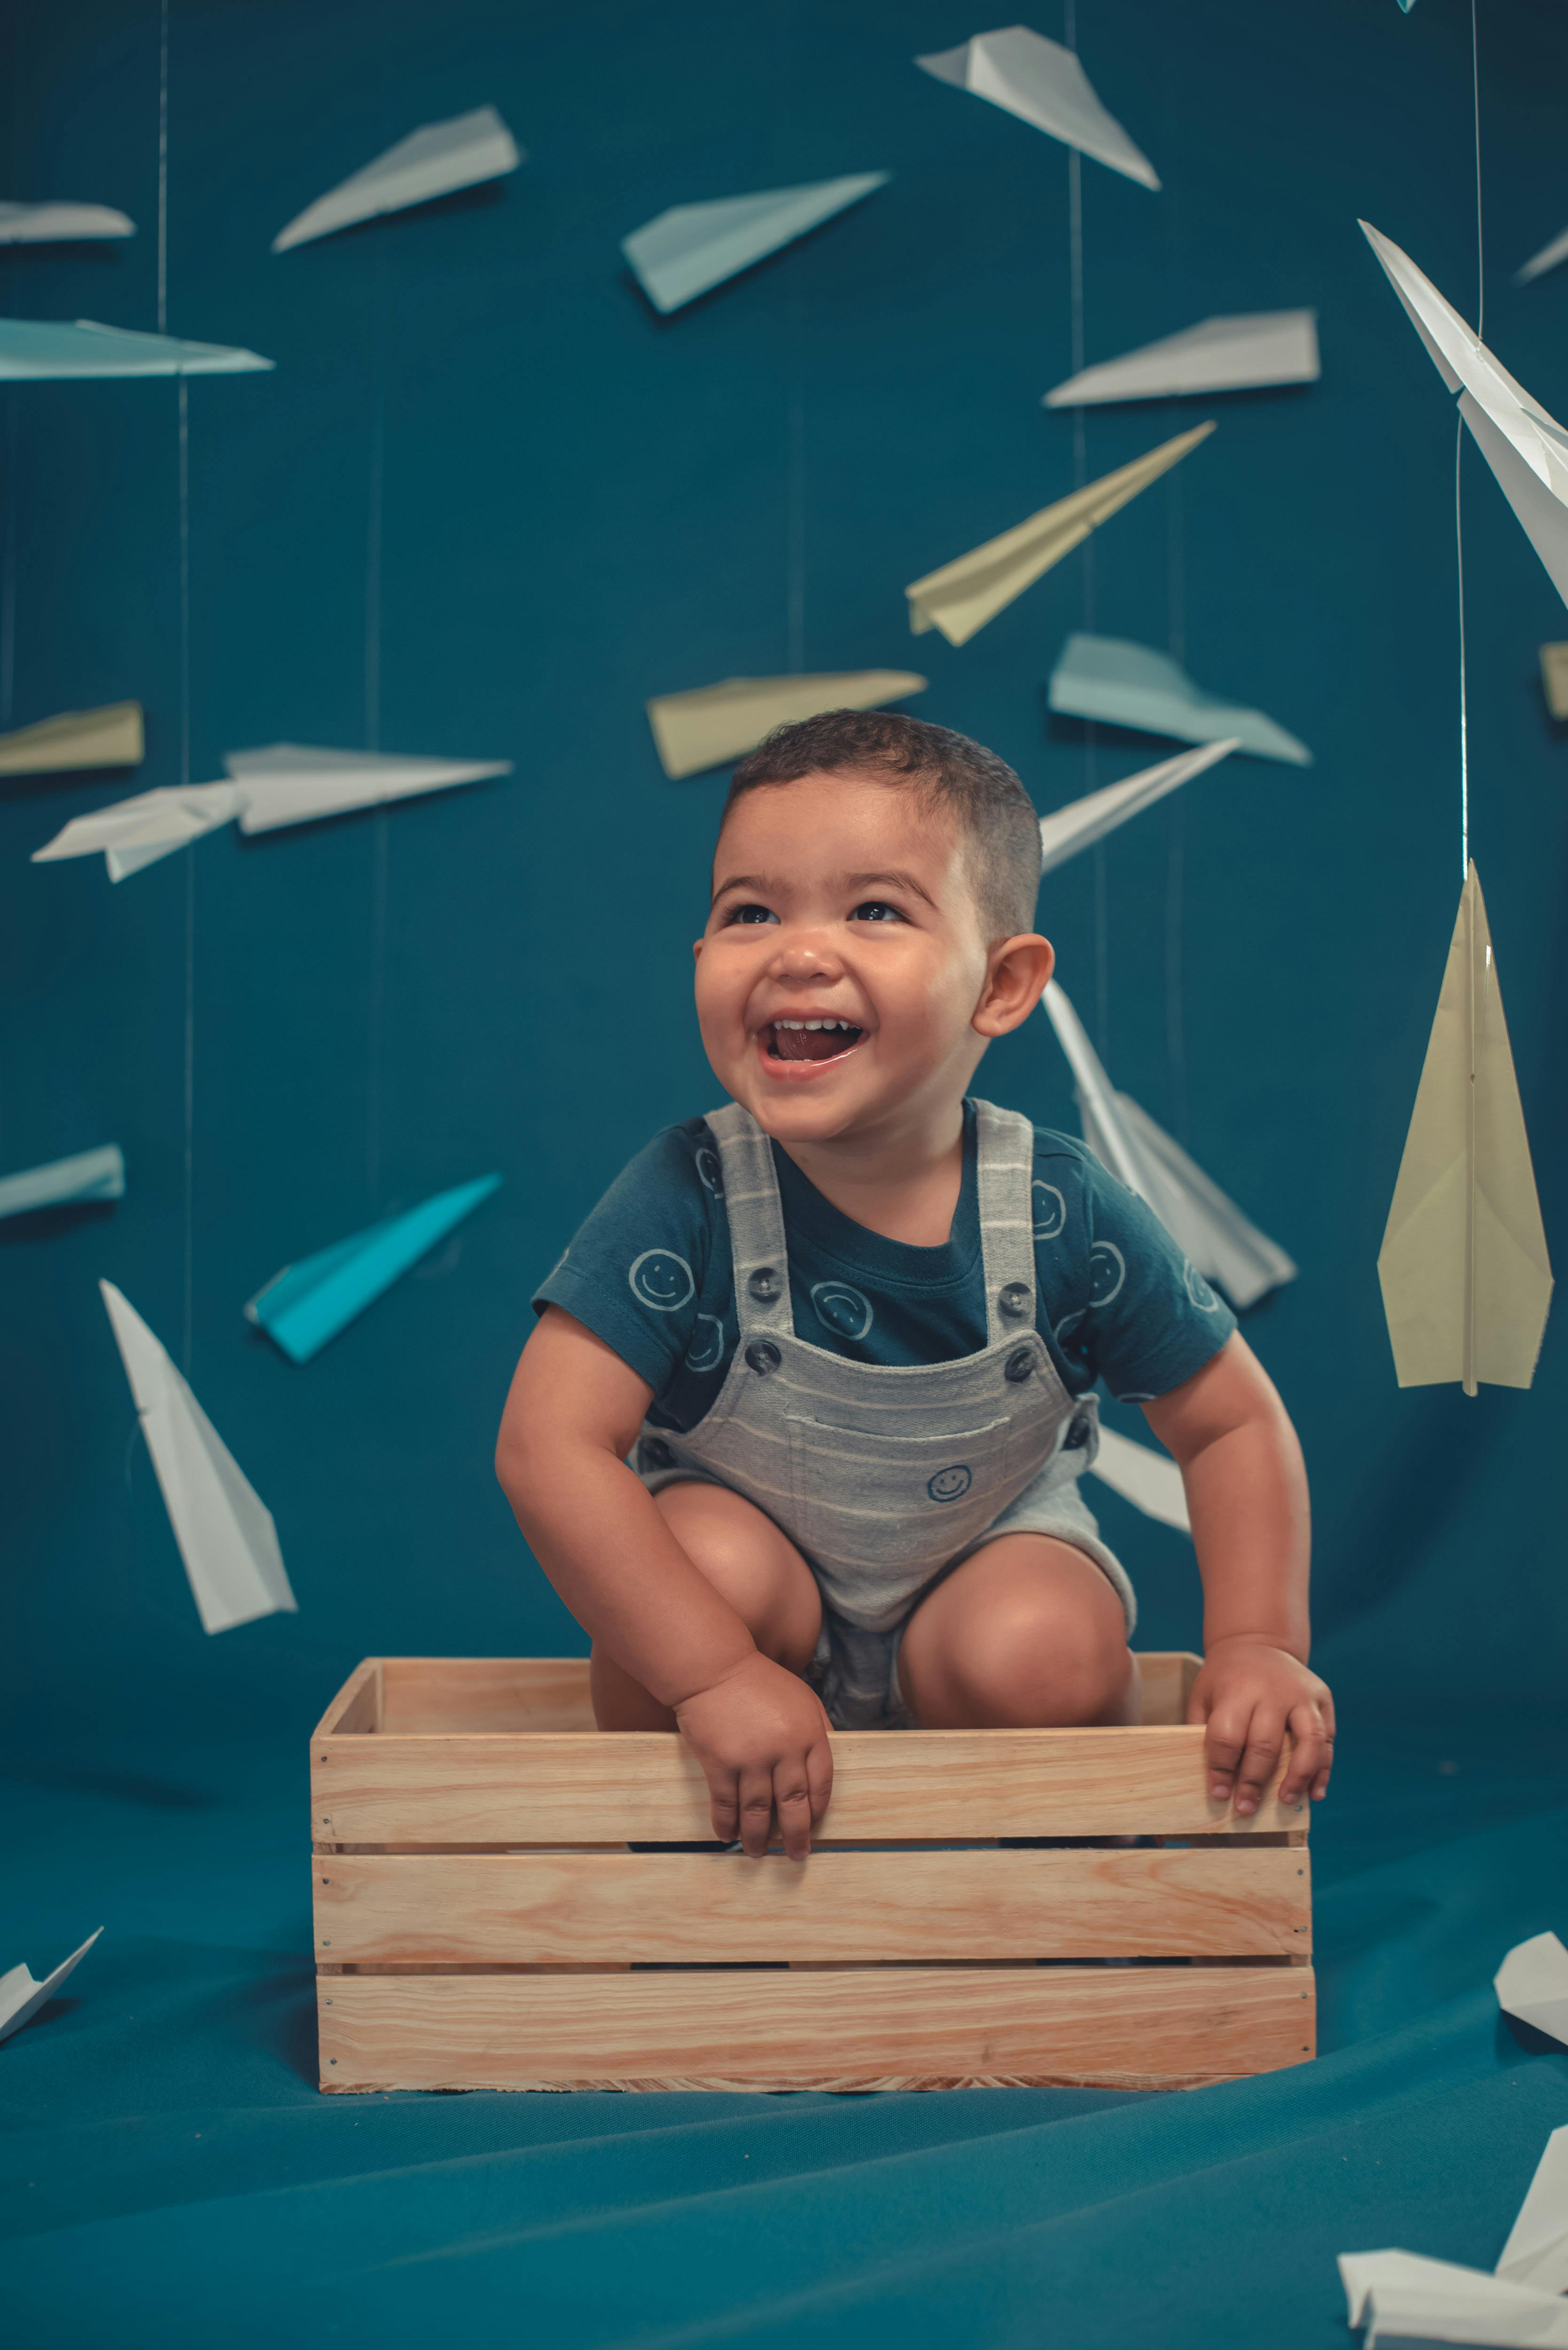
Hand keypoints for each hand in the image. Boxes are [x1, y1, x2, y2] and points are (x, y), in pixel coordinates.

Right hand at [674, 1652, 834, 1859]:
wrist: (714, 1669)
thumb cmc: (759, 1681)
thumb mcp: (803, 1698)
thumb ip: (818, 1728)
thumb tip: (823, 1764)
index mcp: (809, 1734)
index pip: (821, 1783)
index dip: (818, 1808)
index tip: (814, 1824)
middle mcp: (784, 1750)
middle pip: (794, 1804)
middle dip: (796, 1836)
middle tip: (796, 1856)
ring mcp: (751, 1759)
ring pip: (758, 1811)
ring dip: (758, 1837)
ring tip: (757, 1853)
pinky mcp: (720, 1763)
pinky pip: (726, 1803)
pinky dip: (726, 1823)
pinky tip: (727, 1836)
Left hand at [1186, 1639, 1334, 1816]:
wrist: (1258, 1642)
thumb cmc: (1225, 1678)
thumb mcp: (1203, 1694)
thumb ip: (1203, 1731)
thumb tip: (1211, 1779)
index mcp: (1238, 1690)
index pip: (1228, 1736)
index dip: (1222, 1769)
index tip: (1219, 1794)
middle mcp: (1274, 1691)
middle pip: (1266, 1744)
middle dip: (1254, 1782)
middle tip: (1245, 1808)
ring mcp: (1303, 1695)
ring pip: (1309, 1742)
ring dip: (1298, 1777)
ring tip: (1285, 1800)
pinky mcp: (1323, 1700)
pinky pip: (1328, 1740)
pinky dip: (1323, 1770)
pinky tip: (1314, 1792)